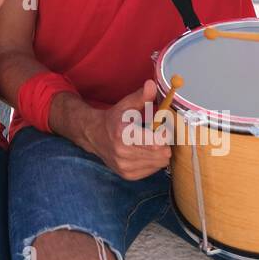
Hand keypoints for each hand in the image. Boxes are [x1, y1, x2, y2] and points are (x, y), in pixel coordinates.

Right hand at [54, 81, 169, 179]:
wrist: (94, 136)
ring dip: (160, 153)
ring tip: (152, 143)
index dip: (164, 137)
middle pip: (161, 154)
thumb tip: (151, 84)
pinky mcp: (127, 175)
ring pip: (159, 163)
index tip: (164, 130)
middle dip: (164, 144)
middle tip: (159, 135)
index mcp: (123, 134)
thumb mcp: (126, 105)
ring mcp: (124, 166)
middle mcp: (122, 153)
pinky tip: (146, 152)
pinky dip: (153, 161)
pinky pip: (153, 170)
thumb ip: (141, 96)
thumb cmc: (114, 119)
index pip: (154, 143)